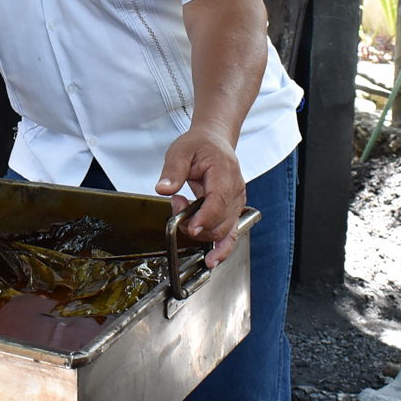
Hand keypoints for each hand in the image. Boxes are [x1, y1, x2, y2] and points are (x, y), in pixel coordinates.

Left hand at [155, 128, 246, 266]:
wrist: (214, 141)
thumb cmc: (200, 145)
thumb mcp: (180, 151)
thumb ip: (172, 171)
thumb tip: (163, 189)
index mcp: (224, 172)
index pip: (219, 200)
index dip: (205, 217)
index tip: (190, 226)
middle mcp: (235, 190)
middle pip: (220, 220)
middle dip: (196, 224)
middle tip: (176, 206)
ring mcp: (237, 202)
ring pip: (224, 230)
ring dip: (202, 232)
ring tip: (183, 217)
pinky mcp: (233, 210)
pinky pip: (231, 233)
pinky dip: (223, 248)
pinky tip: (213, 259)